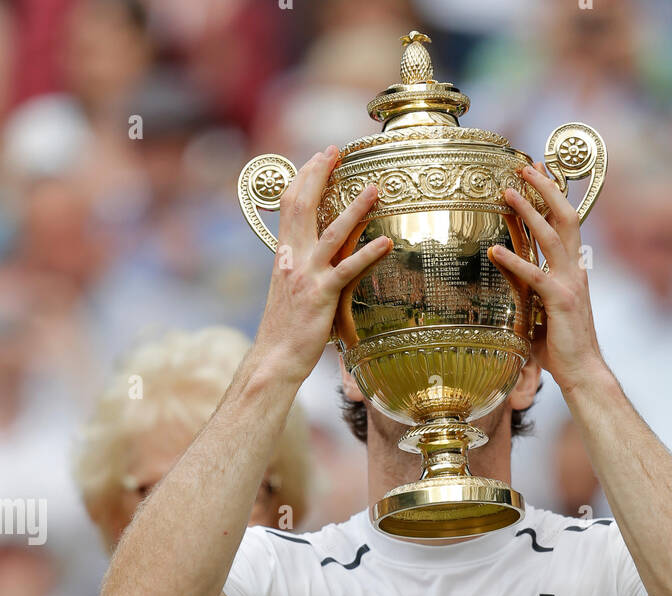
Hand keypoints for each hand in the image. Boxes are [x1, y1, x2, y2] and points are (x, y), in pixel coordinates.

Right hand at [254, 145, 392, 381]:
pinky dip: (368, 255)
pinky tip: (386, 243)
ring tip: (374, 189)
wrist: (274, 357)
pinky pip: (348, 270)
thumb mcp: (287, 289)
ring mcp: (307, 275)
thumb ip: (297, 267)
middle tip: (336, 151)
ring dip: (354, 208)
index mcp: (283, 254)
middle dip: (320, 174)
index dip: (302, 177)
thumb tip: (307, 254)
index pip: (288, 205)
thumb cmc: (284, 328)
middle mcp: (293, 258)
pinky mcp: (323, 295)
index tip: (318, 157)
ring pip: (331, 232)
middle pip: (303, 205)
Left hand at [489, 163, 610, 396]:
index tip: (539, 172)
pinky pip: (534, 275)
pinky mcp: (560, 301)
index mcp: (573, 270)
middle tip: (525, 166)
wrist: (583, 373)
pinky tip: (494, 251)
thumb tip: (511, 290)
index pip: (565, 224)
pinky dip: (514, 261)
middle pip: (565, 217)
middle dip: (546, 189)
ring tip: (507, 192)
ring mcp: (570, 283)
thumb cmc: (562, 349)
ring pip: (552, 236)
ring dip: (529, 211)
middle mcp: (575, 271)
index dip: (554, 196)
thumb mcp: (543, 315)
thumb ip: (531, 296)